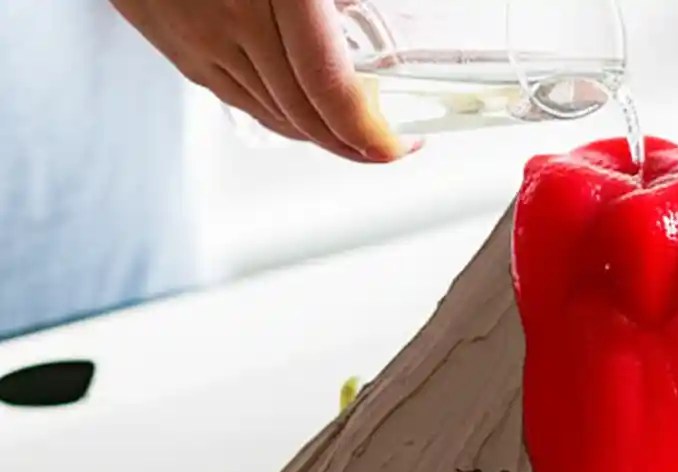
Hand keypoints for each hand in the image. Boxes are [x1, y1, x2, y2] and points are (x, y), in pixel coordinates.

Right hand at [109, 0, 416, 162]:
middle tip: (390, 145)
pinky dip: (279, 118)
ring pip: (271, 114)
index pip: (329, 87)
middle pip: (303, 114)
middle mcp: (233, 21)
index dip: (369, 131)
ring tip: (356, 137)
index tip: (399, 145)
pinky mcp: (178, 46)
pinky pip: (237, 99)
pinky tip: (303, 117)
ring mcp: (199, 39)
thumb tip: (379, 22)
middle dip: (354, 144)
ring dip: (318, 136)